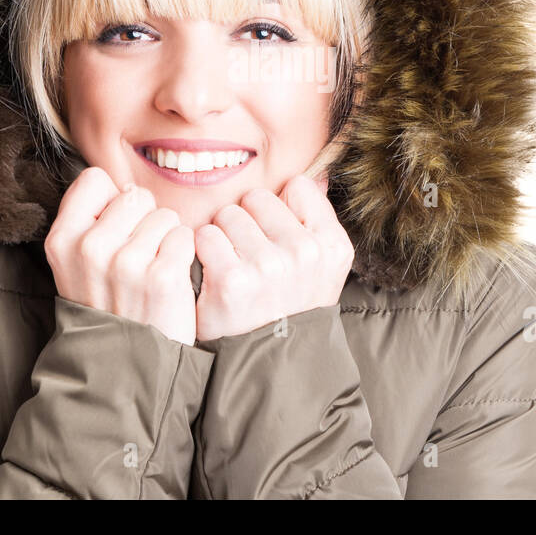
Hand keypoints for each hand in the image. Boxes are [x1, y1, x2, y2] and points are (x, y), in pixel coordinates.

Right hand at [44, 166, 197, 344]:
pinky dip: (184, 255)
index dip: (112, 202)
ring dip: (166, 240)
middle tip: (137, 260)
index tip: (115, 231)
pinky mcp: (162, 277)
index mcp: (62, 240)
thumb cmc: (109, 307)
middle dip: (143, 221)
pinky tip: (170, 281)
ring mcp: (126, 264)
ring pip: (164, 216)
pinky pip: (185, 237)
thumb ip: (91, 222)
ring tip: (152, 273)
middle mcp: (90, 248)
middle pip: (135, 195)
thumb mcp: (77, 266)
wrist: (126, 366)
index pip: (95, 180)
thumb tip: (125, 188)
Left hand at [193, 173, 353, 342]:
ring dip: (223, 236)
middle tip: (251, 255)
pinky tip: (215, 275)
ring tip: (234, 266)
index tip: (277, 234)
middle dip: (248, 220)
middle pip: (257, 197)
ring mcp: (268, 266)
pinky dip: (204, 253)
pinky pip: (206, 235)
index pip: (298, 186)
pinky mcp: (231, 280)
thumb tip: (318, 173)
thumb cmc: (291, 306)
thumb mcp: (322, 267)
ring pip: (228, 214)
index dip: (281, 207)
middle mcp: (304, 253)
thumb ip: (318, 218)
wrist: (268, 362)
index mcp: (331, 245)